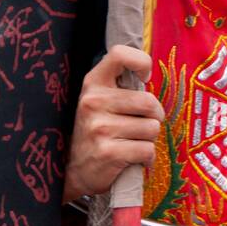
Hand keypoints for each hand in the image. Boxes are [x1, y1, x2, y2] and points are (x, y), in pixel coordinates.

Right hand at [63, 44, 163, 199]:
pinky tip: (132, 158)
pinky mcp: (108, 152)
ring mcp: (100, 127)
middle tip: (142, 124)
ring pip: (152, 128)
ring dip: (148, 139)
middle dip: (154, 116)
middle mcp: (93, 101)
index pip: (119, 54)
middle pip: (149, 102)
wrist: (72, 171)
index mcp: (93, 83)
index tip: (144, 77)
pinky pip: (147, 150)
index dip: (141, 62)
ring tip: (131, 142)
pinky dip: (146, 158)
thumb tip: (149, 77)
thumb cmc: (95, 131)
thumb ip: (120, 87)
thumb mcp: (99, 101)